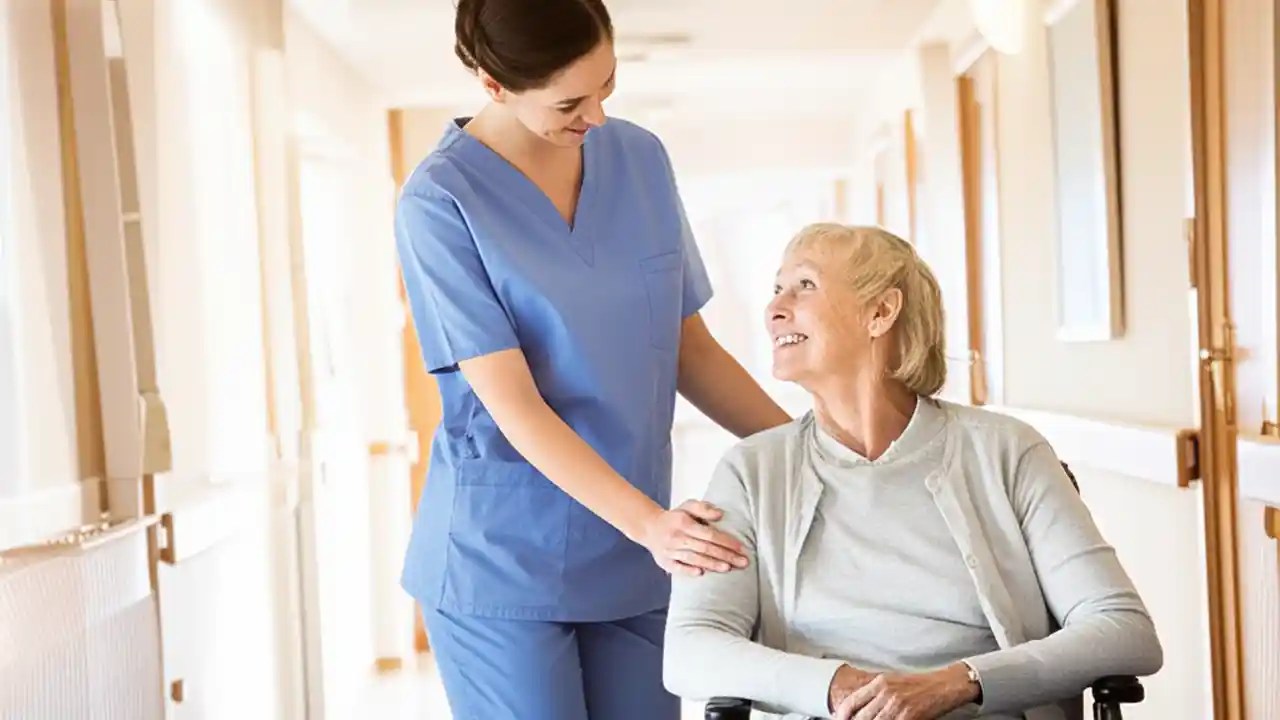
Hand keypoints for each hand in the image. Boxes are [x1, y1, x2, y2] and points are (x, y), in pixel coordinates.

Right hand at [639, 500, 749, 575]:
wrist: (649, 527)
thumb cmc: (674, 518)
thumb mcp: (687, 506)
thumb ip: (703, 508)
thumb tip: (720, 515)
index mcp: (684, 523)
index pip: (709, 534)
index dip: (726, 541)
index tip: (741, 548)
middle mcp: (677, 537)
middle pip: (705, 548)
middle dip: (725, 556)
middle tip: (743, 562)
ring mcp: (670, 551)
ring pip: (694, 559)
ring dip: (712, 565)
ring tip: (728, 568)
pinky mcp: (664, 561)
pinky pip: (677, 568)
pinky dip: (688, 571)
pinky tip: (701, 574)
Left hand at [833, 664, 977, 719]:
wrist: (945, 685)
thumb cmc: (921, 685)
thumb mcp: (893, 682)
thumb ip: (876, 693)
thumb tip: (860, 706)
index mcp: (879, 683)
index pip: (851, 702)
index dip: (841, 715)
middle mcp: (886, 692)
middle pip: (860, 716)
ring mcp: (897, 705)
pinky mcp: (909, 716)